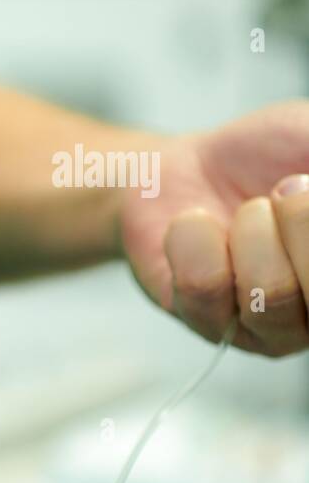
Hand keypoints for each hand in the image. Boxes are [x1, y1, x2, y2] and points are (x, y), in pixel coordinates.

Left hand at [120, 101, 308, 354]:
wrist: (185, 165)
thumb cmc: (270, 154)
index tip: (305, 181)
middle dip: (302, 219)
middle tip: (283, 188)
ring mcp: (270, 328)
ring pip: (269, 293)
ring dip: (251, 229)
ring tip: (245, 210)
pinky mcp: (207, 326)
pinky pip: (204, 286)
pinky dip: (196, 236)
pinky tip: (200, 228)